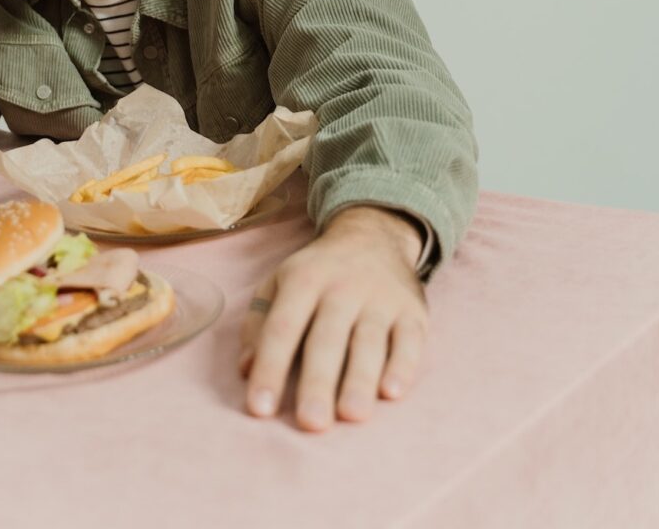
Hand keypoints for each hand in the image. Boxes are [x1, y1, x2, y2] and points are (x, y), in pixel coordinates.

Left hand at [238, 206, 428, 431]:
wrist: (373, 235)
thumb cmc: (317, 272)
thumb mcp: (279, 282)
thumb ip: (259, 323)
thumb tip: (246, 369)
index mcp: (302, 280)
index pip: (282, 327)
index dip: (270, 367)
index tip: (260, 409)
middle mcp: (342, 287)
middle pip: (327, 338)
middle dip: (318, 382)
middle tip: (310, 424)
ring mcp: (380, 298)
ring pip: (369, 341)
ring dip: (360, 378)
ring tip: (351, 415)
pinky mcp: (412, 311)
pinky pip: (409, 340)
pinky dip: (403, 366)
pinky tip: (392, 392)